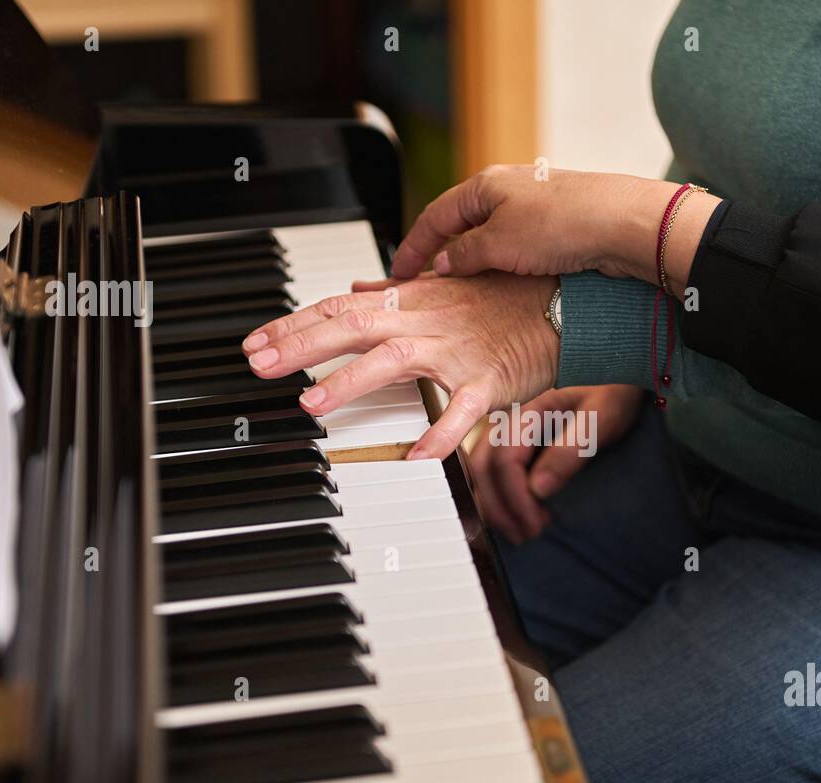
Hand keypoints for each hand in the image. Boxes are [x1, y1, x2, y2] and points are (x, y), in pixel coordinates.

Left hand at [242, 273, 559, 460]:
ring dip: (350, 382)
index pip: (341, 308)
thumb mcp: (445, 286)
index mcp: (412, 300)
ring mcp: (456, 352)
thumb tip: (357, 288)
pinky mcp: (488, 381)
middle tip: (259, 366)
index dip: (294, 324)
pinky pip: (461, 412)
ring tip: (312, 405)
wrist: (565, 302)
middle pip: (352, 328)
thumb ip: (397, 291)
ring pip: (394, 362)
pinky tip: (415, 457)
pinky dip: (439, 434)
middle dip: (301, 347)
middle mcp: (426, 321)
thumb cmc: (506, 297)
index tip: (255, 342)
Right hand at [390, 165, 720, 296]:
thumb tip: (442, 264)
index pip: (434, 217)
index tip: (398, 273)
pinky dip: (503, 271)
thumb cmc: (564, 222)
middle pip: (461, 227)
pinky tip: (504, 290)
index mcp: (485, 185)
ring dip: (475, 268)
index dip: (413, 247)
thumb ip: (464, 254)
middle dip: (442, 257)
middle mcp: (509, 191)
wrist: (623, 225)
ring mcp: (534, 209)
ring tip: (465, 296)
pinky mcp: (558, 229)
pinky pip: (517, 252)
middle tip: (428, 288)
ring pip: (491, 242)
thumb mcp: (499, 243)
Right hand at [469, 385, 643, 543]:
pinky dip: (499, 492)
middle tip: (524, 536)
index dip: (515, 497)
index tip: (535, 524)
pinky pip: (494, 465)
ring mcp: (508, 423)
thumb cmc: (613, 385)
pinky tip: (519, 510)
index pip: (505, 460)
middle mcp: (509, 415)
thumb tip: (537, 488)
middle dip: (499, 507)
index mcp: (528, 409)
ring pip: (482, 468)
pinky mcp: (516, 433)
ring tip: (520, 531)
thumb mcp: (601, 416)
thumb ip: (570, 450)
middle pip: (483, 467)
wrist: (618, 362)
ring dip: (495, 503)